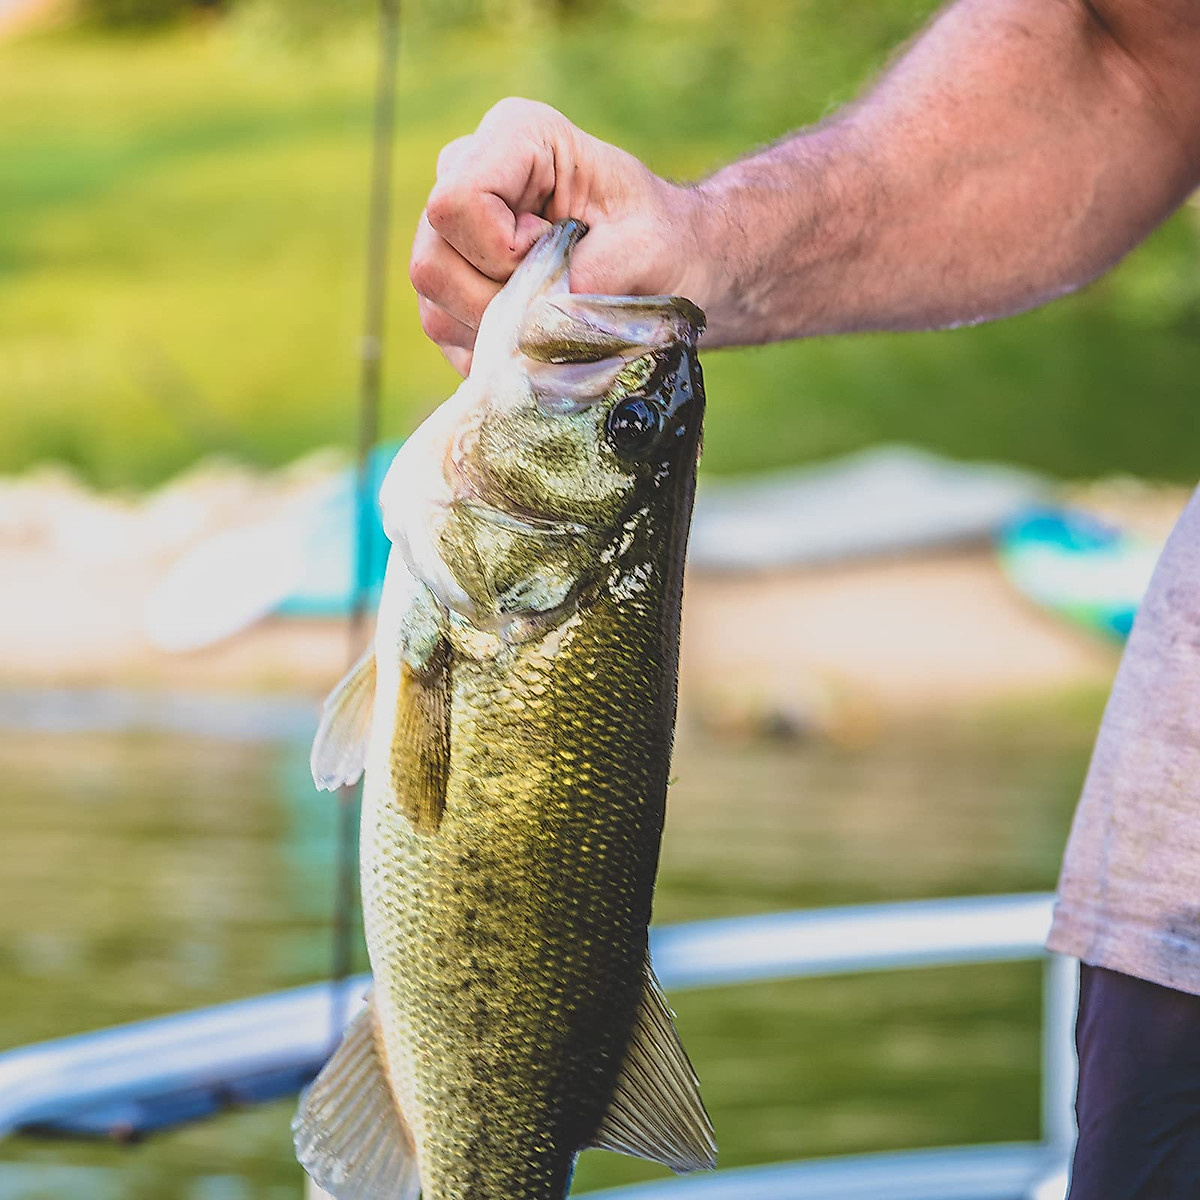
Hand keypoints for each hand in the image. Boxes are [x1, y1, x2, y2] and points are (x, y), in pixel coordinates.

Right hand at [410, 98, 704, 374]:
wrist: (664, 271)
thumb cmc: (660, 243)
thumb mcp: (646, 248)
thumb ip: (594, 275)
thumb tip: (535, 327)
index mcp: (514, 137)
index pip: (457, 202)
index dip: (503, 249)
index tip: (558, 252)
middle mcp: (465, 175)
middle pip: (432, 259)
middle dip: (498, 297)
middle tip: (558, 290)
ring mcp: (449, 234)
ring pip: (433, 301)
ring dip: (497, 327)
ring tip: (551, 309)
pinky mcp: (448, 286)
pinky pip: (443, 329)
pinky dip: (493, 346)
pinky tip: (535, 329)